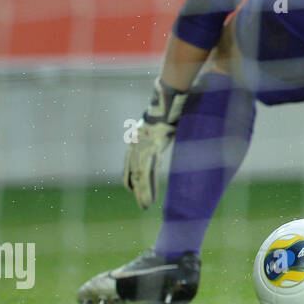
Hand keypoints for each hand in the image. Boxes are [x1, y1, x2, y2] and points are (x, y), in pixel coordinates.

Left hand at [123, 78, 189, 209]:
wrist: (168, 96)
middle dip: (138, 190)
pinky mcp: (153, 148)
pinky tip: (150, 197)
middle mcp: (137, 143)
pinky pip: (149, 171)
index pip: (132, 162)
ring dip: (144, 193)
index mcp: (138, 138)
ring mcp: (144, 146)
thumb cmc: (170, 104)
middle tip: (142, 205)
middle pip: (135, 172)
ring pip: (141, 175)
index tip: (131, 189)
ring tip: (146, 207)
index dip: (132, 177)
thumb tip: (171, 126)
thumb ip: (163, 127)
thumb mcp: (163, 119)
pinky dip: (149, 186)